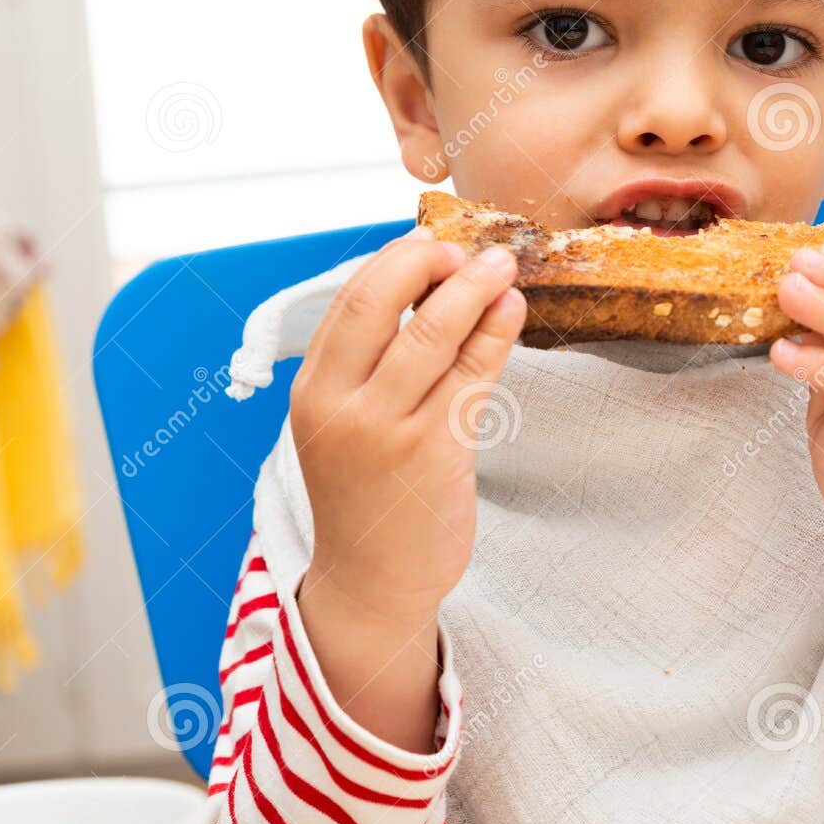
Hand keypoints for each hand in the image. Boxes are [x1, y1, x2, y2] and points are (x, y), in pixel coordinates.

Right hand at [289, 227, 525, 631]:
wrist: (373, 580)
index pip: (350, 301)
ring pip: (433, 334)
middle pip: (382, 303)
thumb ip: (368, 363)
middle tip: (468, 249)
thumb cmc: (366, 492)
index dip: (394, 262)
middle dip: (430, 263)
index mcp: (311, 390)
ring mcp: (388, 429)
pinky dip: (495, 334)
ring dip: (474, 289)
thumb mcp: (343, 422)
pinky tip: (511, 311)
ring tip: (503, 266)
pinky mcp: (436, 452)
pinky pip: (472, 376)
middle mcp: (341, 405)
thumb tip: (424, 287)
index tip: (431, 243)